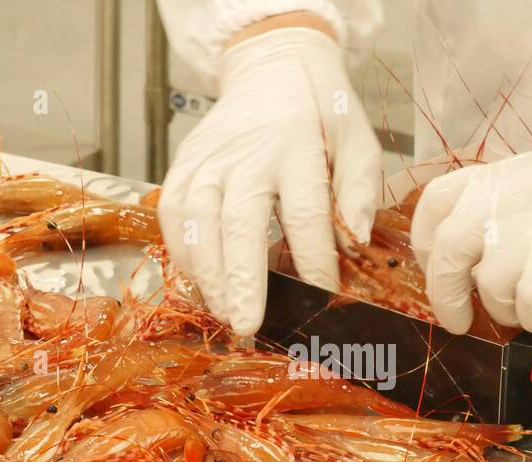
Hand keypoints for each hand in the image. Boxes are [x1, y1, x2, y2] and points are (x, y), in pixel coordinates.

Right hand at [158, 25, 381, 335]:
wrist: (272, 67)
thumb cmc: (321, 113)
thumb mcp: (357, 139)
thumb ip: (359, 189)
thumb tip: (357, 239)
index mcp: (296, 146)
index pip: (304, 213)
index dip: (313, 259)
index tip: (323, 294)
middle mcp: (246, 153)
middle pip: (238, 223)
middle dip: (241, 279)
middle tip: (246, 324)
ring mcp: (207, 159)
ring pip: (195, 223)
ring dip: (207, 275)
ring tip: (223, 313)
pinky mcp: (183, 164)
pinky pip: (172, 216)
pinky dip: (182, 256)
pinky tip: (199, 286)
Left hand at [409, 135, 531, 334]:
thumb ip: (512, 210)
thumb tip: (475, 259)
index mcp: (509, 172)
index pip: (437, 200)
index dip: (426, 243)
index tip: (436, 269)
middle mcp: (513, 193)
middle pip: (446, 249)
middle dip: (446, 294)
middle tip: (460, 320)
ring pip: (488, 282)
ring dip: (505, 309)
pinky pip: (526, 303)